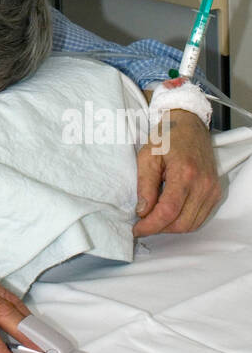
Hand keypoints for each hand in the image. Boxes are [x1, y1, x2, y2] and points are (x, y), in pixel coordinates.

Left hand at [135, 85, 221, 235]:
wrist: (189, 124)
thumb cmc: (167, 136)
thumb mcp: (147, 156)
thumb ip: (145, 185)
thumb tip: (142, 211)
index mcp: (185, 173)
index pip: (168, 211)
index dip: (151, 225)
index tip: (137, 229)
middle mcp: (203, 184)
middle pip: (181, 223)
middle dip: (159, 228)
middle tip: (143, 224)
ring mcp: (212, 189)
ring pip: (192, 224)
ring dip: (171, 227)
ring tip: (154, 218)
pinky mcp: (215, 192)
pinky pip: (200, 217)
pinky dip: (183, 221)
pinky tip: (169, 213)